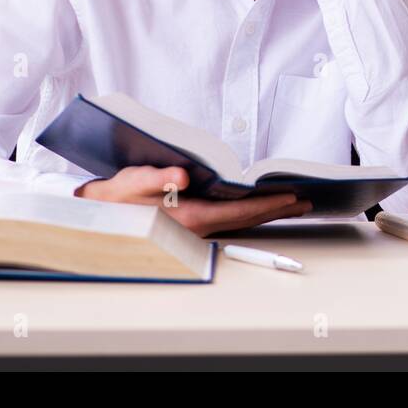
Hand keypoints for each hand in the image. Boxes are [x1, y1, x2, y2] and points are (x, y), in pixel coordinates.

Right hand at [75, 166, 311, 236]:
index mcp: (190, 218)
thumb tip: (181, 176)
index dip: (268, 204)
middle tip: (306, 201)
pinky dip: (251, 213)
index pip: (240, 212)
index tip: (292, 197)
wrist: (101, 214)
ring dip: (267, 213)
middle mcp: (199, 229)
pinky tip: (261, 207)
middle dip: (277, 210)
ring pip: (241, 221)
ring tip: (292, 204)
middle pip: (247, 219)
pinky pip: (231, 220)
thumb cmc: (119, 196)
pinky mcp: (194, 226)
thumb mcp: (134, 181)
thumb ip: (158, 177)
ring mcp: (198, 230)